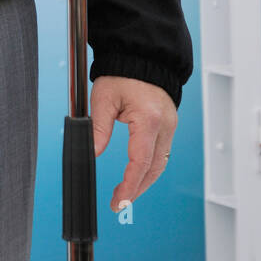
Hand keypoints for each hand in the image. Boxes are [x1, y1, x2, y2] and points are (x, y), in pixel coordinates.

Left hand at [91, 75, 176, 211]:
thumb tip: (91, 154)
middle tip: (120, 203)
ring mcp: (170, 126)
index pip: (140, 162)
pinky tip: (138, 175)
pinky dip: (150, 167)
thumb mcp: (104, 99)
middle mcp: (164, 126)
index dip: (129, 186)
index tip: (119, 202)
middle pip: (155, 168)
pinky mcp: (168, 125)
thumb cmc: (122, 73)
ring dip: (145, 181)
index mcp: (148, 120)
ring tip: (126, 194)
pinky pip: (162, 152)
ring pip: (161, 163)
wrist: (142, 57)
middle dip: (138, 189)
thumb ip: (98, 128)